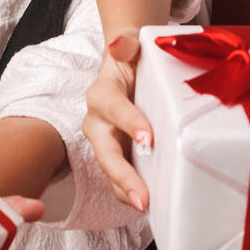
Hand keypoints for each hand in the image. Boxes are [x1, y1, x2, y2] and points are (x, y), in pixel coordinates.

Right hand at [82, 27, 152, 212]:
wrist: (129, 68)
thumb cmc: (134, 58)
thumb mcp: (132, 44)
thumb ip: (127, 42)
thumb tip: (119, 43)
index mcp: (102, 94)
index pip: (112, 107)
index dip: (129, 122)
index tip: (150, 138)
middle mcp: (98, 121)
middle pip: (105, 150)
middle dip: (122, 174)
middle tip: (142, 196)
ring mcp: (107, 142)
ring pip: (110, 169)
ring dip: (124, 190)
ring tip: (144, 207)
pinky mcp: (119, 155)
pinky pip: (120, 177)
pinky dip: (131, 192)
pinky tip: (151, 205)